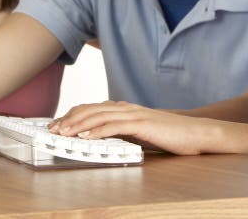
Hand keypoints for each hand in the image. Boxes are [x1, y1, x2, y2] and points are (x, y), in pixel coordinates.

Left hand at [50, 101, 207, 154]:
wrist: (195, 132)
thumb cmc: (171, 135)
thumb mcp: (141, 133)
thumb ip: (123, 132)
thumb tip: (105, 138)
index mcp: (126, 109)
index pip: (93, 108)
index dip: (73, 115)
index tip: (58, 124)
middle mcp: (127, 108)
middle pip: (91, 110)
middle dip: (69, 119)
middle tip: (53, 129)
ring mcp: (135, 114)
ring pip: (99, 117)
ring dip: (78, 125)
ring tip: (63, 133)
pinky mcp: (142, 124)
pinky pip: (115, 126)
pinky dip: (98, 131)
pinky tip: (87, 137)